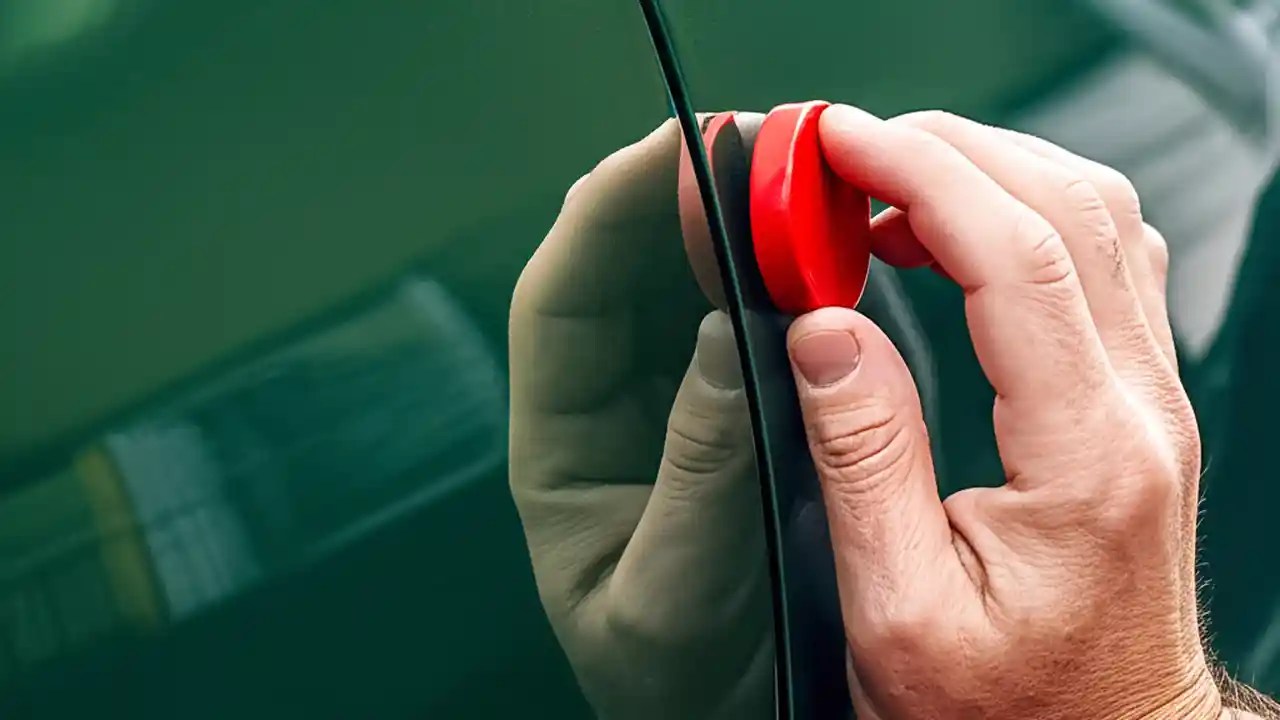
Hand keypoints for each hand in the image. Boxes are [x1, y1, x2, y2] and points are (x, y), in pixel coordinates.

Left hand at [508, 120, 772, 719]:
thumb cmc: (677, 686)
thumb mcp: (675, 597)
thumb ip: (701, 472)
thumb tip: (735, 334)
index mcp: (560, 452)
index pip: (562, 301)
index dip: (608, 213)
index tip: (671, 153)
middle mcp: (612, 414)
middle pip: (626, 269)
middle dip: (678, 194)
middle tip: (755, 146)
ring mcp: (676, 407)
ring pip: (689, 284)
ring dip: (734, 225)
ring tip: (794, 182)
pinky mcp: (739, 415)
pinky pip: (750, 322)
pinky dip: (781, 276)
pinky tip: (818, 253)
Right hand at [791, 105, 1223, 718]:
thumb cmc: (1007, 706)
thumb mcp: (900, 605)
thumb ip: (863, 456)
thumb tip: (825, 329)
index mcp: (1084, 457)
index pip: (1015, 256)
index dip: (920, 175)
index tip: (838, 143)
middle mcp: (1137, 412)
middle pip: (1067, 207)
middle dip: (946, 148)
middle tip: (842, 149)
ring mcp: (1146, 401)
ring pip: (1094, 218)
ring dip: (985, 169)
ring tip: (879, 183)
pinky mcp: (1131, 403)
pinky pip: (1096, 261)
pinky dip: (1015, 213)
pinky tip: (944, 235)